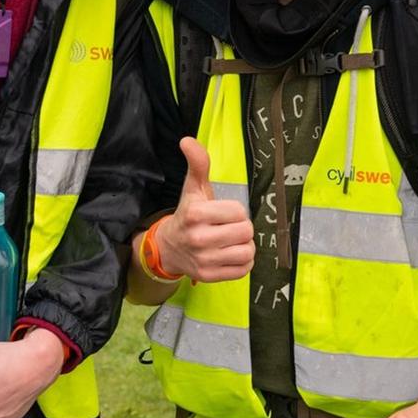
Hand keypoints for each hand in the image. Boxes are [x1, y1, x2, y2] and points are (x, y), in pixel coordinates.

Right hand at [153, 138, 254, 282]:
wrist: (169, 248)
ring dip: (244, 246)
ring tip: (231, 242)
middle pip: (246, 232)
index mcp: (195, 215)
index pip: (239, 213)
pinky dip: (242, 262)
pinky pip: (243, 270)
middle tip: (228, 228)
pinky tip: (230, 254)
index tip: (223, 213)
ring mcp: (204, 260)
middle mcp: (199, 239)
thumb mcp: (193, 188)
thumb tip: (187, 140)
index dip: (236, 211)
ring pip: (248, 252)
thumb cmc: (188, 215)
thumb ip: (197, 164)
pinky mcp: (209, 277)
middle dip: (241, 228)